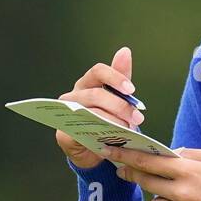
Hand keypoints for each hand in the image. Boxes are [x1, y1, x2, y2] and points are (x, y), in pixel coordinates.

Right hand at [55, 46, 144, 169]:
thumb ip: (121, 77)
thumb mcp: (117, 98)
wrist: (95, 150)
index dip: (115, 78)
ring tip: (128, 129)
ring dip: (113, 121)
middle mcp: (73, 96)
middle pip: (96, 95)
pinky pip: (83, 133)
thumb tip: (125, 51)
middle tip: (137, 118)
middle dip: (120, 106)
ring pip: (91, 114)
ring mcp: (65, 116)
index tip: (131, 89)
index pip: (98, 71)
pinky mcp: (63, 134)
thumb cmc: (105, 119)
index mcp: (87, 84)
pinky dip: (101, 136)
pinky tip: (113, 139)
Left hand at [100, 146, 200, 200]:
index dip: (128, 157)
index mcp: (189, 172)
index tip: (112, 153)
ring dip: (159, 196)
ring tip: (178, 194)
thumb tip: (168, 154)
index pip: (149, 163)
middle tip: (125, 171)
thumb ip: (190, 154)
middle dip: (133, 175)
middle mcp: (182, 194)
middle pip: (146, 183)